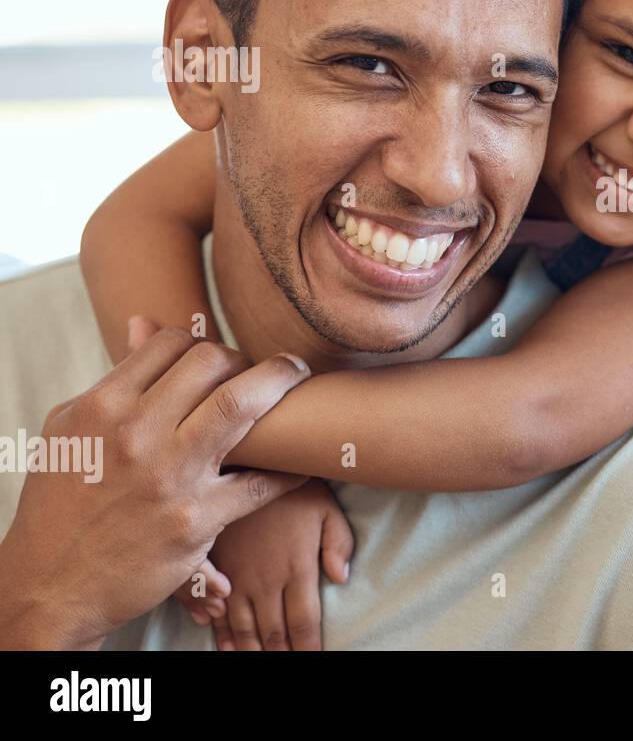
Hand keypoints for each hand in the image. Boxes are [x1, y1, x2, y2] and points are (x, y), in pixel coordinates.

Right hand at [0, 319, 312, 648]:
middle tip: (259, 372)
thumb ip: (115, 380)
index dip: (203, 343)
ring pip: (241, 405)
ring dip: (281, 382)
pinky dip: (291, 469)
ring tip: (297, 377)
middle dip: (244, 359)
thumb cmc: (63, 502)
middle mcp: (136, 436)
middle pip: (212, 363)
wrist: (52, 584)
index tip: (218, 359)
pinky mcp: (198, 520)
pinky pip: (262, 483)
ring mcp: (169, 478)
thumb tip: (143, 323)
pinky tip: (305, 460)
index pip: (171, 344)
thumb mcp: (72, 431)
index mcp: (103, 407)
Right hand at [205, 478, 353, 650]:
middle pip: (273, 634)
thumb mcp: (327, 507)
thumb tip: (340, 578)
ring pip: (244, 629)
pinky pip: (215, 612)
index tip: (315, 662)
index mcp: (295, 567)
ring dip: (253, 652)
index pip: (304, 623)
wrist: (246, 465)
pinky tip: (228, 649)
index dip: (309, 648)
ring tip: (261, 664)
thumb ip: (338, 543)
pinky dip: (222, 635)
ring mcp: (236, 577)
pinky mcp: (213, 569)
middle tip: (289, 669)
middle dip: (282, 656)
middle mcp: (264, 580)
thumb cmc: (294, 484)